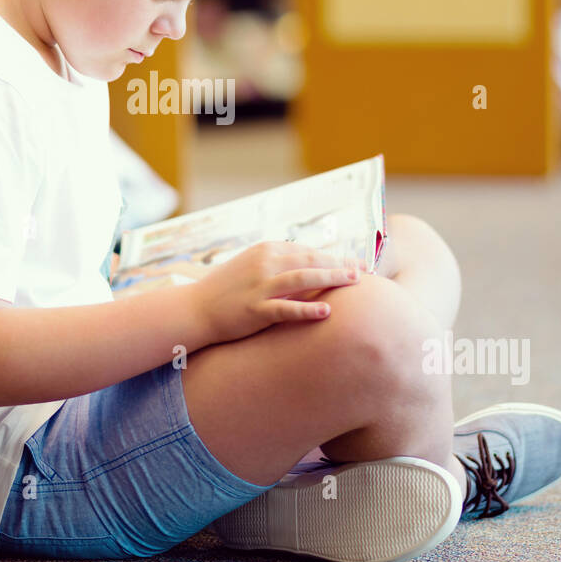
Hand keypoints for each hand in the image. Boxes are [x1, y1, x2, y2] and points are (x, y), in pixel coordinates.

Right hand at [188, 241, 362, 345]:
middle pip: (310, 259)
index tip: (355, 262)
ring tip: (355, 282)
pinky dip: (307, 309)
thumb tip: (309, 265)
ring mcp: (259, 286)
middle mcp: (265, 263)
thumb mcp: (252, 267)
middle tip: (365, 270)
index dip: (334, 256)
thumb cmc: (227, 290)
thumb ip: (278, 263)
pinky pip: (286, 308)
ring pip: (303, 278)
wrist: (195, 309)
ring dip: (332, 278)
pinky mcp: (255, 309)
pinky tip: (327, 311)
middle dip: (340, 264)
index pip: (307, 250)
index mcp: (266, 250)